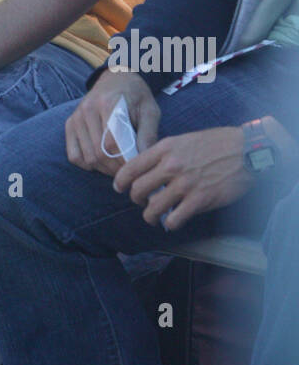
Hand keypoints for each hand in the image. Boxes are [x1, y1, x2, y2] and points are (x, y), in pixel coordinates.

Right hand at [66, 69, 160, 174]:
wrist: (117, 78)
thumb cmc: (136, 97)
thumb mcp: (150, 111)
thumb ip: (148, 135)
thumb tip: (145, 161)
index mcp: (109, 103)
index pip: (112, 143)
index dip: (125, 162)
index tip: (137, 168)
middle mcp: (88, 109)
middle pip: (98, 153)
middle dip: (116, 169)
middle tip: (129, 171)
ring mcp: (77, 116)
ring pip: (87, 157)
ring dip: (104, 169)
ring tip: (118, 167)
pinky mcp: (70, 123)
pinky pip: (74, 155)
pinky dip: (86, 164)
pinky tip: (101, 161)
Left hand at [114, 127, 251, 230]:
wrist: (246, 151)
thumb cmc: (217, 144)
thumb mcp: (184, 140)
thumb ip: (165, 154)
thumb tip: (149, 169)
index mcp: (165, 149)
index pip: (131, 167)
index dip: (120, 181)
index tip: (119, 187)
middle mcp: (171, 166)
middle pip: (138, 189)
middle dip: (136, 199)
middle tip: (141, 202)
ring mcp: (184, 184)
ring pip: (153, 208)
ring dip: (150, 216)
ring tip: (154, 217)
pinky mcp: (199, 200)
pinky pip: (174, 219)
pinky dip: (170, 224)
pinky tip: (173, 222)